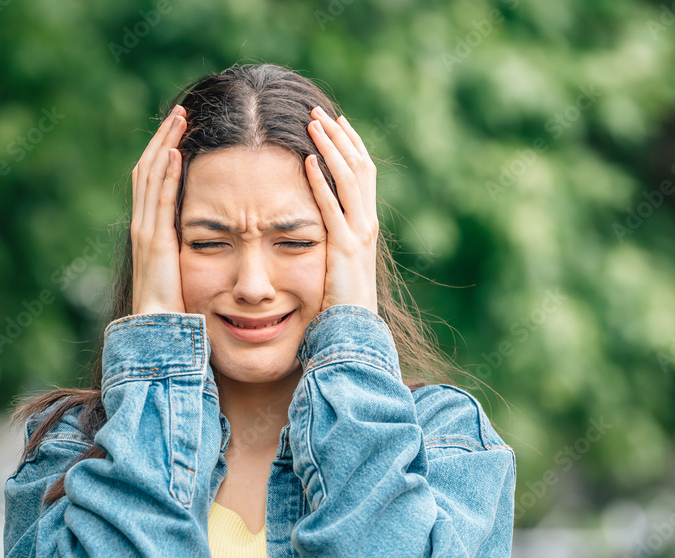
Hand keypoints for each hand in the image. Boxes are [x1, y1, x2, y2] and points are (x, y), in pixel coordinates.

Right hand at [130, 104, 187, 314]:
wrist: (157, 332)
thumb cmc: (177, 308)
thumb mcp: (188, 270)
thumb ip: (194, 250)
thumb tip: (218, 237)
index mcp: (152, 230)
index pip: (154, 180)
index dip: (165, 152)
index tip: (181, 130)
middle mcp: (144, 225)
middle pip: (149, 169)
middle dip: (164, 138)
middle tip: (180, 111)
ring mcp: (146, 231)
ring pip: (151, 176)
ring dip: (164, 144)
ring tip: (179, 118)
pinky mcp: (155, 241)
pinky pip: (160, 200)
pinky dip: (166, 174)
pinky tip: (174, 152)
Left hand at [304, 105, 379, 314]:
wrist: (354, 328)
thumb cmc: (341, 298)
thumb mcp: (337, 259)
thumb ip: (332, 235)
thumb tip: (316, 219)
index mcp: (366, 222)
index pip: (362, 172)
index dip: (350, 144)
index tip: (335, 121)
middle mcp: (367, 222)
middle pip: (359, 166)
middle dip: (340, 136)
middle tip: (319, 112)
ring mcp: (359, 233)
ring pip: (349, 178)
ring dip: (330, 148)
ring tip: (313, 124)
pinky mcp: (345, 247)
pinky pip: (332, 207)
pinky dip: (320, 182)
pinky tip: (307, 161)